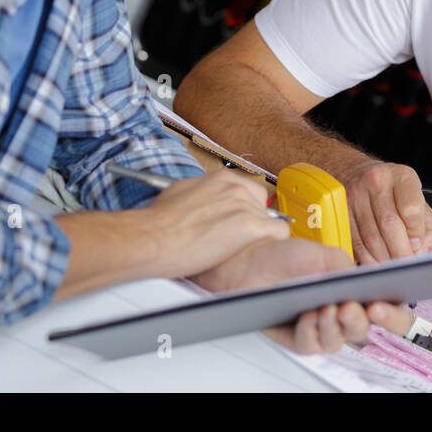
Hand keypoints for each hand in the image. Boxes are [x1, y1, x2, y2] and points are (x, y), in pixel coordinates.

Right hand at [140, 169, 289, 279]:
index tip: (235, 221)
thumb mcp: (180, 193)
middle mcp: (236, 188)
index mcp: (220, 179)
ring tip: (235, 249)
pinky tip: (251, 252)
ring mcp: (245, 205)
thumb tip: (202, 201)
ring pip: (269, 221)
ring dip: (256, 236)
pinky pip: (278, 233)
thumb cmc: (158, 222)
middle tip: (233, 238)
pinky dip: (269, 244)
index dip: (243, 209)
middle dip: (251, 222)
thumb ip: (201, 194)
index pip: (248, 191)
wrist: (154, 238)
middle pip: (261, 205)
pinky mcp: (251, 225)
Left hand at [190, 237, 413, 353]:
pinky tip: (309, 317)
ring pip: (337, 341)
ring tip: (328, 309)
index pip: (384, 311)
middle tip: (351, 308)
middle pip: (362, 331)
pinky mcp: (295, 336)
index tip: (380, 307)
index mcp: (352, 291)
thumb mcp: (323, 255)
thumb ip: (347, 268)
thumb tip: (363, 283)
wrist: (249, 259)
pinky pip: (310, 345)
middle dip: (359, 321)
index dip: (390, 315)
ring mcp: (317, 326)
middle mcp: (338, 312)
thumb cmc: (284, 255)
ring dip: (335, 326)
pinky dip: (312, 332)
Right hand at [341, 160, 431, 263]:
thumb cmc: (394, 194)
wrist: (359, 176)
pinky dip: (368, 259)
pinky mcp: (341, 211)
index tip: (418, 245)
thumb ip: (429, 228)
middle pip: (389, 224)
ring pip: (371, 237)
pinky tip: (377, 262)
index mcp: (402, 176)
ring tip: (393, 265)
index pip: (411, 208)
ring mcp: (355, 194)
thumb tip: (424, 252)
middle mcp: (376, 180)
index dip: (416, 233)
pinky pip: (355, 242)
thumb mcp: (418, 202)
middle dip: (400, 251)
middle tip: (406, 263)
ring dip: (384, 259)